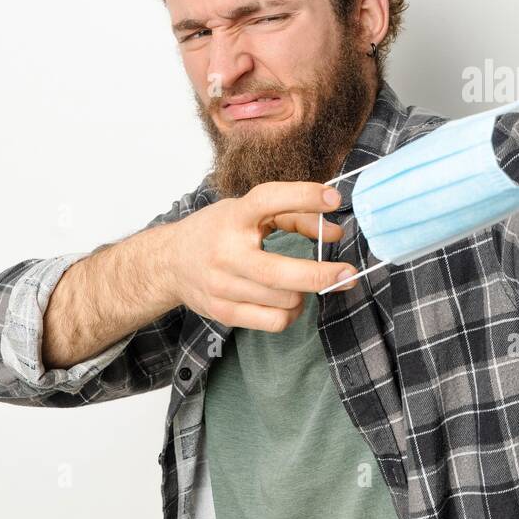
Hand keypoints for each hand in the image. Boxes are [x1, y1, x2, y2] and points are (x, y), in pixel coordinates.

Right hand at [165, 181, 359, 330]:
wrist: (169, 262)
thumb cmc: (219, 231)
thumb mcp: (249, 211)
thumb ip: (295, 216)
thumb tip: (335, 234)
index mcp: (233, 217)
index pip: (267, 200)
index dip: (303, 196)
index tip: (335, 199)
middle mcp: (225, 252)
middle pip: (279, 272)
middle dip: (321, 275)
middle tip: (349, 274)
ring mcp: (221, 285)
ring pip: (283, 300)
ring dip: (304, 293)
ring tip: (302, 284)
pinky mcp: (223, 312)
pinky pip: (274, 321)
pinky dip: (290, 313)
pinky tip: (288, 302)